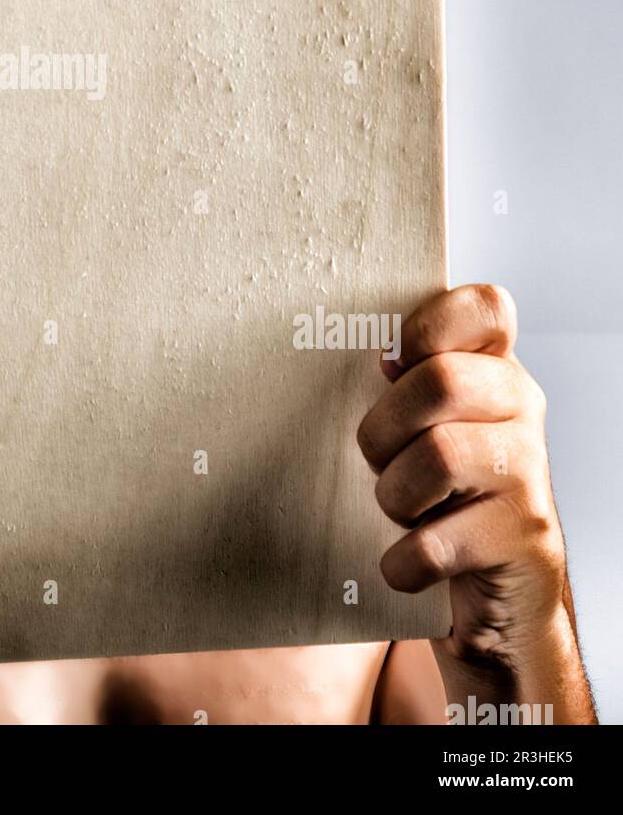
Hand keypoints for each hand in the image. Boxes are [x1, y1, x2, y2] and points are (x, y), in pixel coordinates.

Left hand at [357, 284, 567, 667]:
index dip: (430, 324)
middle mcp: (522, 410)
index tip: (392, 362)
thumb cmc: (441, 499)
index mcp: (494, 370)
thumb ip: (405, 384)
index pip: (487, 307)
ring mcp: (530, 474)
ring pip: (438, 455)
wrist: (497, 600)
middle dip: (384, 427)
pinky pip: (438, 541)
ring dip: (393, 494)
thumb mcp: (424, 429)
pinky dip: (404, 560)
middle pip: (442, 380)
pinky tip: (408, 563)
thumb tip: (380, 357)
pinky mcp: (526, 538)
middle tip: (378, 459)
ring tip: (399, 511)